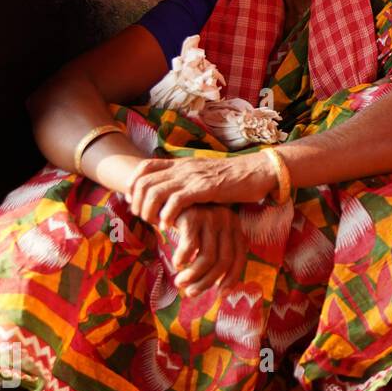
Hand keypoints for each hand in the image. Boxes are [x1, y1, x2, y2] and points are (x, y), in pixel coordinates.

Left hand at [129, 154, 274, 231]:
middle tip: (143, 218)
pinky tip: (169, 226)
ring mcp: (193, 177)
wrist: (258, 171)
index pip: (144, 167)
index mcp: (182, 164)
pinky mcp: (204, 188)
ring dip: (149, 211)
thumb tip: (174, 194)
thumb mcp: (204, 176)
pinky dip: (167, 216)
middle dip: (138, 203)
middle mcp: (183, 168)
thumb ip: (188, 181)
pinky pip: (175, 201)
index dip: (133, 185)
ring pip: (155, 192)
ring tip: (155, 224)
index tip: (136, 201)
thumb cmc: (234, 178)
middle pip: (144, 182)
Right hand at [169, 204, 248, 297]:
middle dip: (207, 282)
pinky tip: (176, 263)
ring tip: (180, 283)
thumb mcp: (206, 235)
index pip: (239, 257)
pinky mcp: (193, 217)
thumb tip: (221, 289)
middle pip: (223, 261)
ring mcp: (210, 217)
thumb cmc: (187, 221)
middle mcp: (227, 220)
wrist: (167, 198)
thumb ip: (213, 253)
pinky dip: (183, 260)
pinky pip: (190, 248)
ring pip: (207, 258)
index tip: (221, 294)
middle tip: (191, 293)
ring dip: (192, 276)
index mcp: (234, 226)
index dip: (232, 279)